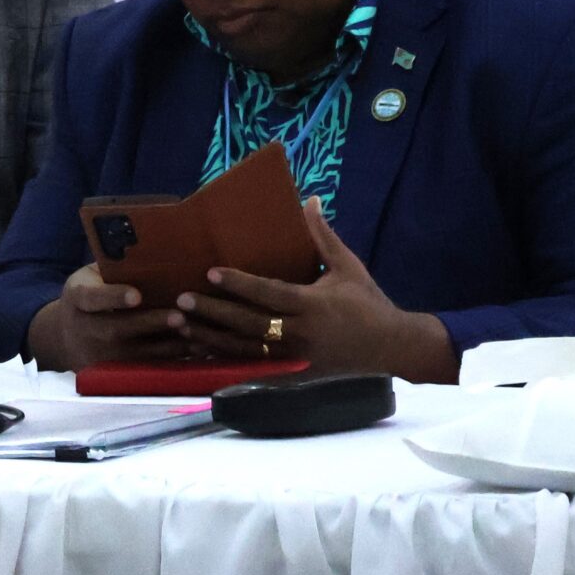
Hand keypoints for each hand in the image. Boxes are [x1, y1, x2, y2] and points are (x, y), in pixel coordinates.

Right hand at [25, 263, 186, 370]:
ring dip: (167, 345)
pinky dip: (170, 359)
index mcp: (77, 297)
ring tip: (196, 335)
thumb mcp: (90, 278)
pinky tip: (194, 349)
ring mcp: (97, 354)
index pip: (91, 297)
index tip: (136, 295)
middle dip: (148, 324)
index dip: (113, 297)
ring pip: (133, 353)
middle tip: (179, 317)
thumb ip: (113, 270)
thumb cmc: (90, 297)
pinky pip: (144, 368)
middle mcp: (84, 328)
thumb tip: (154, 247)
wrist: (65, 337)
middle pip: (115, 329)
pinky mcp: (112, 373)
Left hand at [169, 197, 452, 379]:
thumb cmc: (367, 302)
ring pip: (247, 350)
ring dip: (212, 339)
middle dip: (214, 313)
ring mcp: (297, 358)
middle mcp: (302, 332)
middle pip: (250, 324)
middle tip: (181, 300)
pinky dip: (227, 363)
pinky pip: (255, 370)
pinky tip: (201, 354)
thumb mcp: (348, 266)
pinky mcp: (295, 375)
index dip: (240, 283)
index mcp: (314, 304)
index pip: (270, 293)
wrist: (394, 347)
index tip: (210, 272)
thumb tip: (309, 199)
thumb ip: (322, 236)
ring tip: (181, 326)